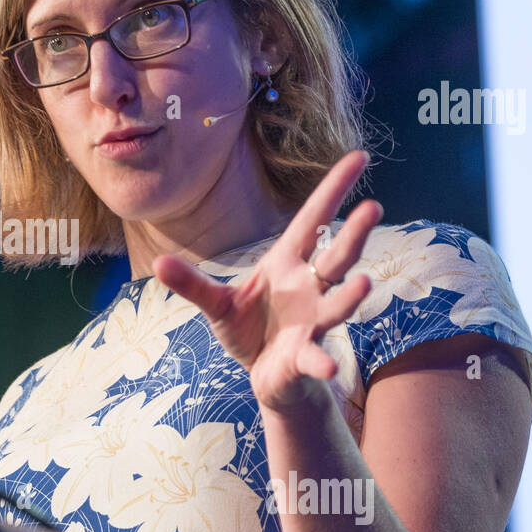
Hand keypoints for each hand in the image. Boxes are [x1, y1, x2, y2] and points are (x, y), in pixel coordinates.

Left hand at [152, 150, 382, 411]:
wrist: (263, 375)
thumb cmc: (248, 329)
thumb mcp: (216, 303)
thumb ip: (191, 284)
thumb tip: (157, 262)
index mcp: (287, 264)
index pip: (314, 220)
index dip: (334, 189)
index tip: (360, 156)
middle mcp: (308, 288)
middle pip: (336, 256)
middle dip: (354, 234)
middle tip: (374, 207)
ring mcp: (312, 321)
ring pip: (336, 304)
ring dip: (350, 296)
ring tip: (364, 283)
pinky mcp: (305, 356)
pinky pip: (316, 357)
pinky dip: (322, 362)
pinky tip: (330, 367)